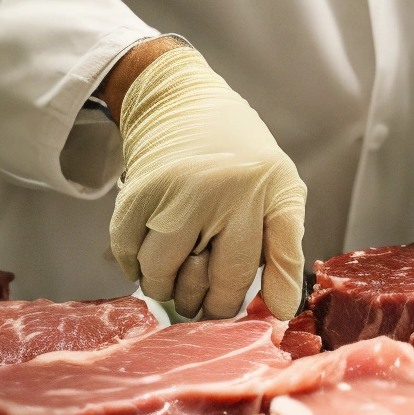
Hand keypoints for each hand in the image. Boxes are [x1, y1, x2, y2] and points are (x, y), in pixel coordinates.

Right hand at [108, 46, 305, 318]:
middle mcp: (229, 189)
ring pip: (166, 277)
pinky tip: (151, 250)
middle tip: (208, 303)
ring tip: (178, 275)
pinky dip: (136, 267)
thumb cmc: (236, 155)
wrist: (180, 102)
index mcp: (271, 186)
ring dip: (169, 289)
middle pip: (222, 279)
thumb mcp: (276, 186)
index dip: (280, 286)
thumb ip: (283, 243)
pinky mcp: (138, 193)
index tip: (274, 313)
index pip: (283, 250)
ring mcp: (181, 192)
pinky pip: (131, 259)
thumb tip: (281, 309)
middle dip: (214, 305)